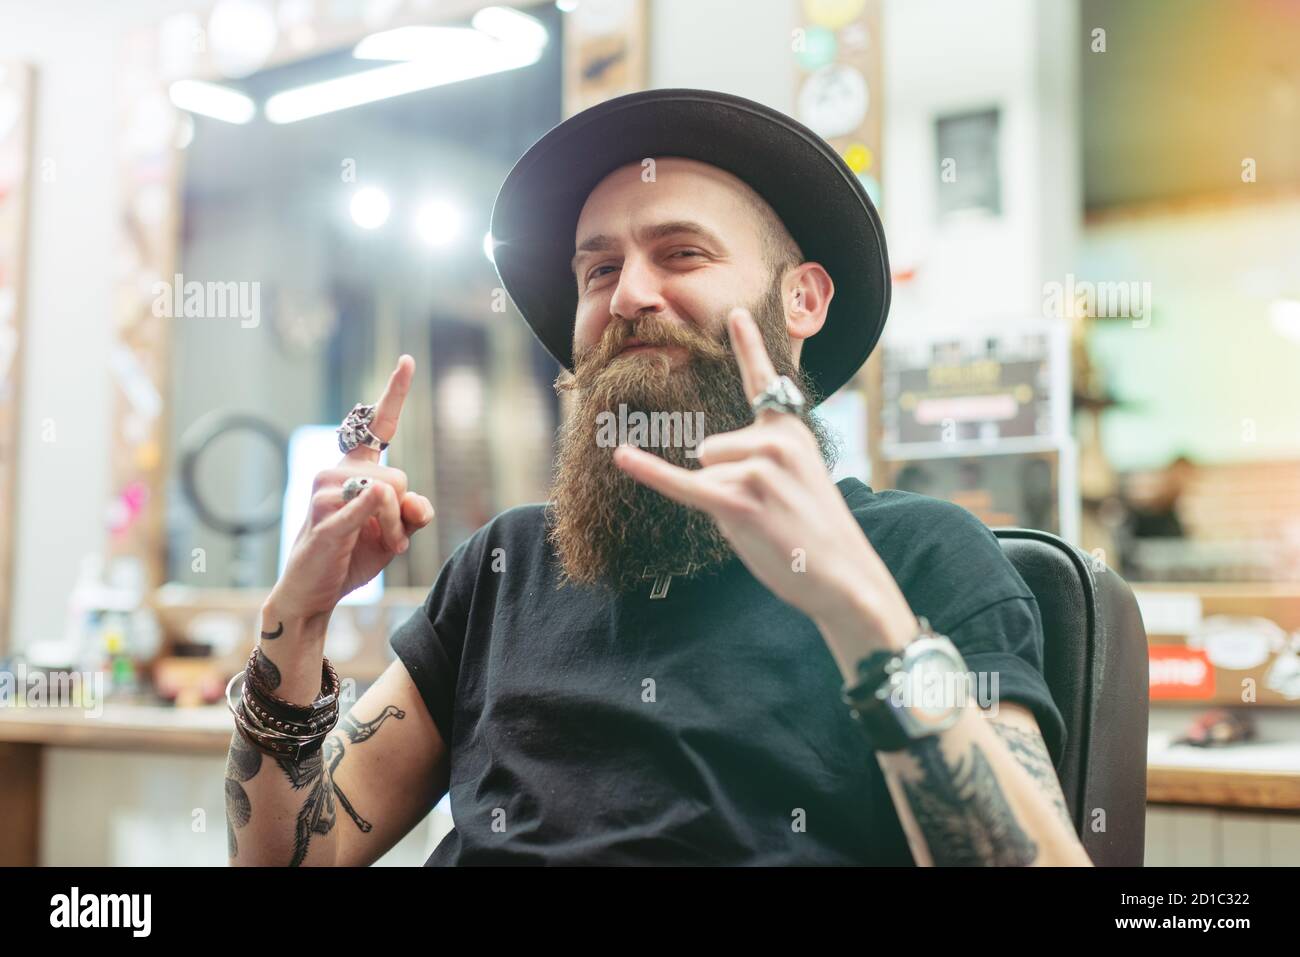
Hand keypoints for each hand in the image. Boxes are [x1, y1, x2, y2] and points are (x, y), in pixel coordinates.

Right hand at [268, 355, 434, 628]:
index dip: (394, 394)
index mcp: (354, 469)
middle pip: (401, 479)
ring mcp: (326, 495)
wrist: (314, 592)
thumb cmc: (352, 556)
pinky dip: (374, 515)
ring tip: (378, 546)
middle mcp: (335, 473)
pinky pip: (365, 505)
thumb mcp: (395, 533)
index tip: (407, 361)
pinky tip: (369, 516)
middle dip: (405, 515)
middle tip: (391, 540)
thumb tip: (418, 503)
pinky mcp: (324, 521)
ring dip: (395, 529)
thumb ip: (414, 513)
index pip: (378, 426)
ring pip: (390, 495)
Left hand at [613, 308, 914, 651]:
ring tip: (764, 524)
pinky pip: (682, 484)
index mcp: (791, 431)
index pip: (764, 381)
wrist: (843, 575)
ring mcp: (757, 468)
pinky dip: (649, 473)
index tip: (735, 314)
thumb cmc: (815, 532)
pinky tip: (622, 456)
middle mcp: (775, 440)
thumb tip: (705, 462)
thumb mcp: (798, 479)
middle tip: (769, 513)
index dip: (749, 345)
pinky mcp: (739, 500)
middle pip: (709, 450)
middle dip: (725, 483)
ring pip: (704, 475)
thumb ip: (757, 457)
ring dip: (723, 504)